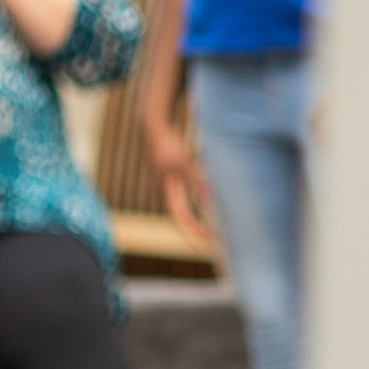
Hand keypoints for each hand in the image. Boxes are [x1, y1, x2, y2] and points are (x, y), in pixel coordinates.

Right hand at [145, 100, 207, 228]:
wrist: (155, 129)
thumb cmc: (168, 145)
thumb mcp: (183, 163)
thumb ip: (195, 181)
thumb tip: (208, 200)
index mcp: (167, 190)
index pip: (181, 217)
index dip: (193, 229)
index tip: (206, 238)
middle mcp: (168, 190)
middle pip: (183, 216)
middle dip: (196, 228)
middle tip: (213, 239)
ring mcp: (171, 184)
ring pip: (185, 207)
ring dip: (198, 218)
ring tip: (213, 227)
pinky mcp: (175, 176)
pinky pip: (188, 195)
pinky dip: (199, 203)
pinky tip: (210, 206)